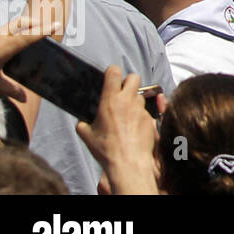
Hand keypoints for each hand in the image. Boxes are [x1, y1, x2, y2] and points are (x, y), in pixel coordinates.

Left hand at [0, 13, 62, 101]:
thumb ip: (9, 89)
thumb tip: (25, 98)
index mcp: (1, 48)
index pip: (27, 36)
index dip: (43, 29)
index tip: (56, 24)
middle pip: (21, 23)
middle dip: (35, 23)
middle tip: (44, 27)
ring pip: (9, 26)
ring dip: (19, 28)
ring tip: (26, 36)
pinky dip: (5, 35)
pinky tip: (0, 48)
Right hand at [75, 67, 159, 194]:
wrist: (128, 161)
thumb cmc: (105, 149)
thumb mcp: (86, 135)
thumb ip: (83, 123)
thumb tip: (83, 121)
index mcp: (110, 100)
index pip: (114, 72)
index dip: (112, 72)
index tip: (110, 77)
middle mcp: (128, 100)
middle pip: (134, 77)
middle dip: (128, 82)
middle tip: (122, 92)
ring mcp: (141, 108)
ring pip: (140, 95)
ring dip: (134, 100)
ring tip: (126, 114)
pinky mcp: (150, 117)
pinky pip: (146, 110)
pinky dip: (140, 114)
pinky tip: (133, 126)